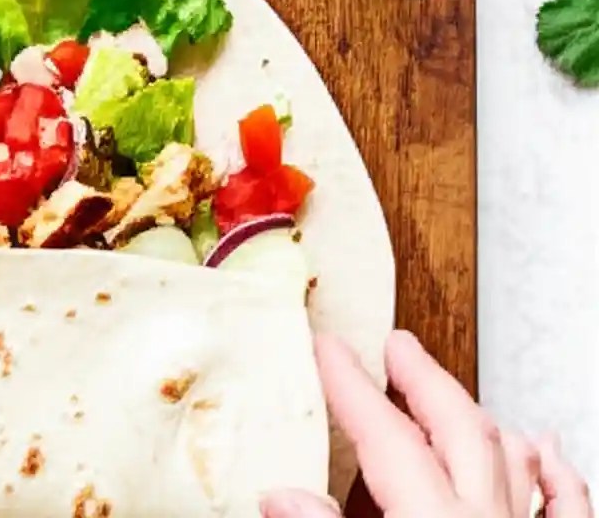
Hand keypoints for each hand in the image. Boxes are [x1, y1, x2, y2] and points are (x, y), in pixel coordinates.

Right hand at [262, 330, 592, 517]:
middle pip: (454, 427)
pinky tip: (548, 450)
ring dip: (477, 414)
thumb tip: (282, 495)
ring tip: (450, 389)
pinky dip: (557, 473)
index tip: (329, 347)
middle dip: (421, 378)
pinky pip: (565, 507)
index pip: (386, 435)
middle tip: (396, 345)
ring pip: (509, 455)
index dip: (352, 386)